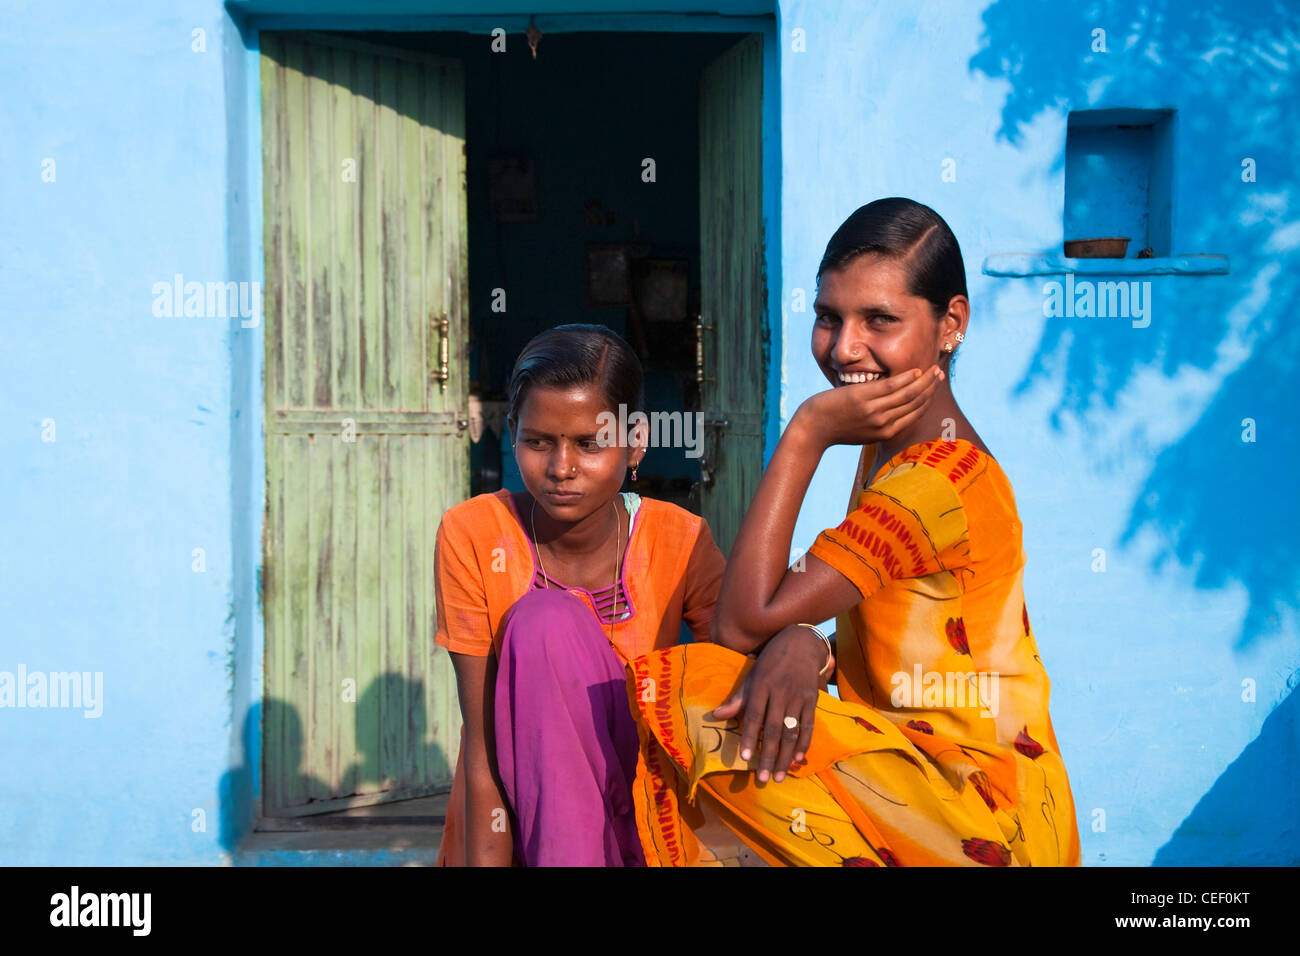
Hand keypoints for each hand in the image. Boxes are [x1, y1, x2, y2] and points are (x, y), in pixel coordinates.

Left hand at [707, 625, 830, 782]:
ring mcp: (798, 697)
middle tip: (763, 778)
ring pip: (791, 732)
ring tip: (779, 776)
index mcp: (761, 686)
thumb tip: (714, 716)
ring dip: (785, 756)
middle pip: (773, 729)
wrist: (801, 642)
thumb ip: (737, 699)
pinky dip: (803, 744)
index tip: (743, 758)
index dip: (748, 737)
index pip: (753, 716)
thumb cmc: (770, 662)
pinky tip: (797, 759)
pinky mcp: (812, 700)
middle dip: (767, 755)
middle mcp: (780, 693)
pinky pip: (808, 726)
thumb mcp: (752, 676)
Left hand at [795, 366, 943, 449]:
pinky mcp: (863, 399)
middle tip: (939, 374)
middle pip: (915, 403)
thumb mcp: (862, 430)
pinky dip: (906, 378)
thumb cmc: (835, 428)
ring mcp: (874, 411)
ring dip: (924, 380)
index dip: (928, 399)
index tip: (934, 387)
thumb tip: (891, 410)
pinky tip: (914, 371)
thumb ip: (879, 422)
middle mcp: (884, 424)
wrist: (812, 430)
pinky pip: (891, 386)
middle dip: (930, 388)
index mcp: (885, 433)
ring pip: (908, 394)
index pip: (914, 414)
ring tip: (932, 369)